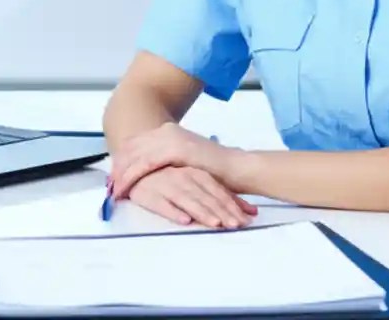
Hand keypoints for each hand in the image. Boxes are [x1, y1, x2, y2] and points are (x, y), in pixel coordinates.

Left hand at [110, 122, 241, 199]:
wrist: (237, 168)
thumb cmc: (216, 169)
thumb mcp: (187, 161)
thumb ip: (169, 161)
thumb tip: (154, 170)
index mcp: (169, 131)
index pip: (136, 143)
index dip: (122, 159)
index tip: (112, 174)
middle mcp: (167, 131)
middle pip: (131, 148)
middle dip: (117, 167)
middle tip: (107, 184)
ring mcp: (170, 139)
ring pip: (134, 156)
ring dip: (120, 174)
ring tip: (111, 189)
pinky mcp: (173, 151)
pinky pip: (143, 165)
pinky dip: (131, 177)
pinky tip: (123, 188)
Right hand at [127, 166, 257, 228]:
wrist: (136, 164)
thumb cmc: (171, 177)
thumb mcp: (199, 183)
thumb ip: (223, 196)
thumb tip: (252, 212)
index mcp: (196, 173)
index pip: (217, 191)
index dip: (231, 206)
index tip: (244, 220)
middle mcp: (183, 176)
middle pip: (205, 196)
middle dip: (221, 211)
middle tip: (235, 225)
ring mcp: (166, 184)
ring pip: (187, 200)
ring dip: (202, 212)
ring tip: (215, 224)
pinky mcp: (148, 193)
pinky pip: (161, 204)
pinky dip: (173, 211)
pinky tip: (184, 220)